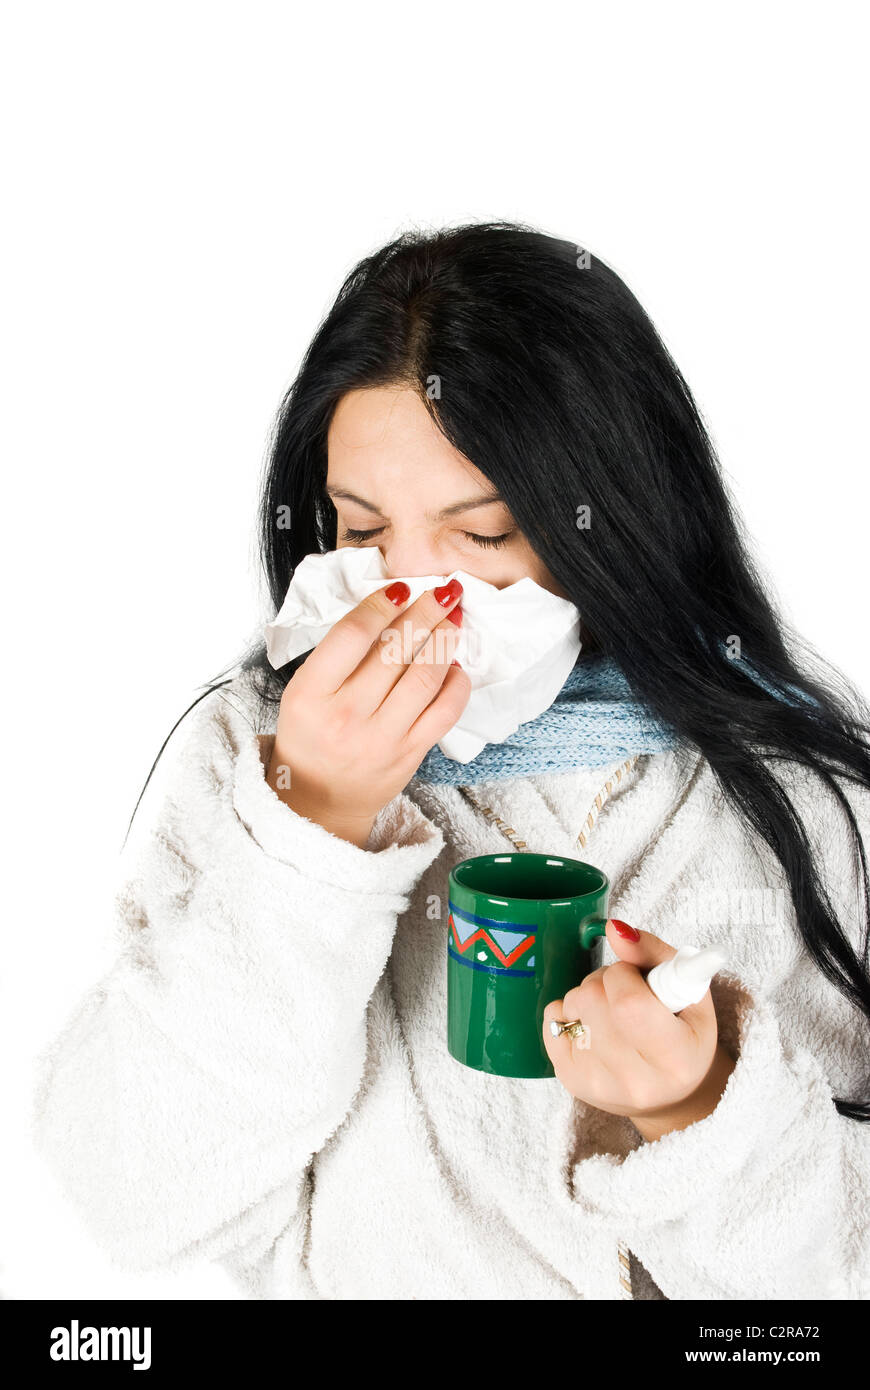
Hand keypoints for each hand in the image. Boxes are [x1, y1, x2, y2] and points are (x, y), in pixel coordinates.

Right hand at [266, 578, 470, 844]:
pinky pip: (444, 711)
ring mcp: (382, 737)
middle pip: (395, 650)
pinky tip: (455, 664)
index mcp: (311, 694)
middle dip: (426, 612)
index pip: (352, 636)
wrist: (318, 801)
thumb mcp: (302, 693)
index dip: (381, 605)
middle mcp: (347, 715)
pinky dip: (456, 683)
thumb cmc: (310, 737)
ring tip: (453, 618)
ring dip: (445, 640)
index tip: (401, 588)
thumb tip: (388, 608)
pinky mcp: (410, 754)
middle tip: (443, 592)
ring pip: (425, 676)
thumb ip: (337, 655)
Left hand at [543, 919, 731, 1138]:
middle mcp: (638, 1081)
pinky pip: (551, 1020)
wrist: (669, 1094)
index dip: (623, 975)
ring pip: (571, 1007)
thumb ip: (653, 953)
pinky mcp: (572, 1082)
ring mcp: (600, 1085)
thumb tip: (615, 930)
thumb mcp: (688, 990)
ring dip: (586, 996)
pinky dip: (568, 1011)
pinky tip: (592, 1023)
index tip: (633, 975)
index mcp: (677, 1059)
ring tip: (611, 1011)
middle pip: (592, 1000)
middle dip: (604, 981)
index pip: (628, 1003)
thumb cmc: (683, 1033)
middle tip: (624, 992)